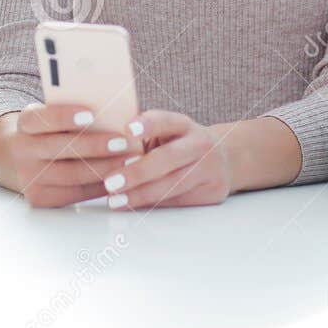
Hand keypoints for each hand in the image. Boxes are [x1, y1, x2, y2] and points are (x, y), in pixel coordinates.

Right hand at [0, 103, 142, 207]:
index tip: (91, 114)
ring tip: (129, 161)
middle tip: (125, 142)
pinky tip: (118, 176)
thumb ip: (75, 113)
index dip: (65, 116)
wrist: (22, 158)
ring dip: (105, 168)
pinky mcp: (39, 198)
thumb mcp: (52, 116)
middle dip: (96, 146)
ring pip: (72, 175)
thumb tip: (114, 111)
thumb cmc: (51, 131)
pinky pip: (75, 193)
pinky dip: (100, 185)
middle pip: (62, 148)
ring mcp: (28, 176)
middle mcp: (21, 150)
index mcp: (25, 123)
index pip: (42, 118)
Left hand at [100, 110, 232, 209]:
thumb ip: (143, 139)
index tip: (127, 130)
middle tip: (111, 183)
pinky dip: (154, 205)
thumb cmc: (179, 146)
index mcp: (184, 125)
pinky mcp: (214, 191)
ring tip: (116, 201)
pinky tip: (134, 206)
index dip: (148, 124)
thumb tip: (104, 149)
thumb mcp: (167, 134)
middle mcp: (200, 143)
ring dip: (142, 195)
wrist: (223, 160)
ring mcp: (210, 167)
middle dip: (138, 172)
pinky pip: (179, 200)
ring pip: (173, 184)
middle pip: (169, 158)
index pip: (166, 121)